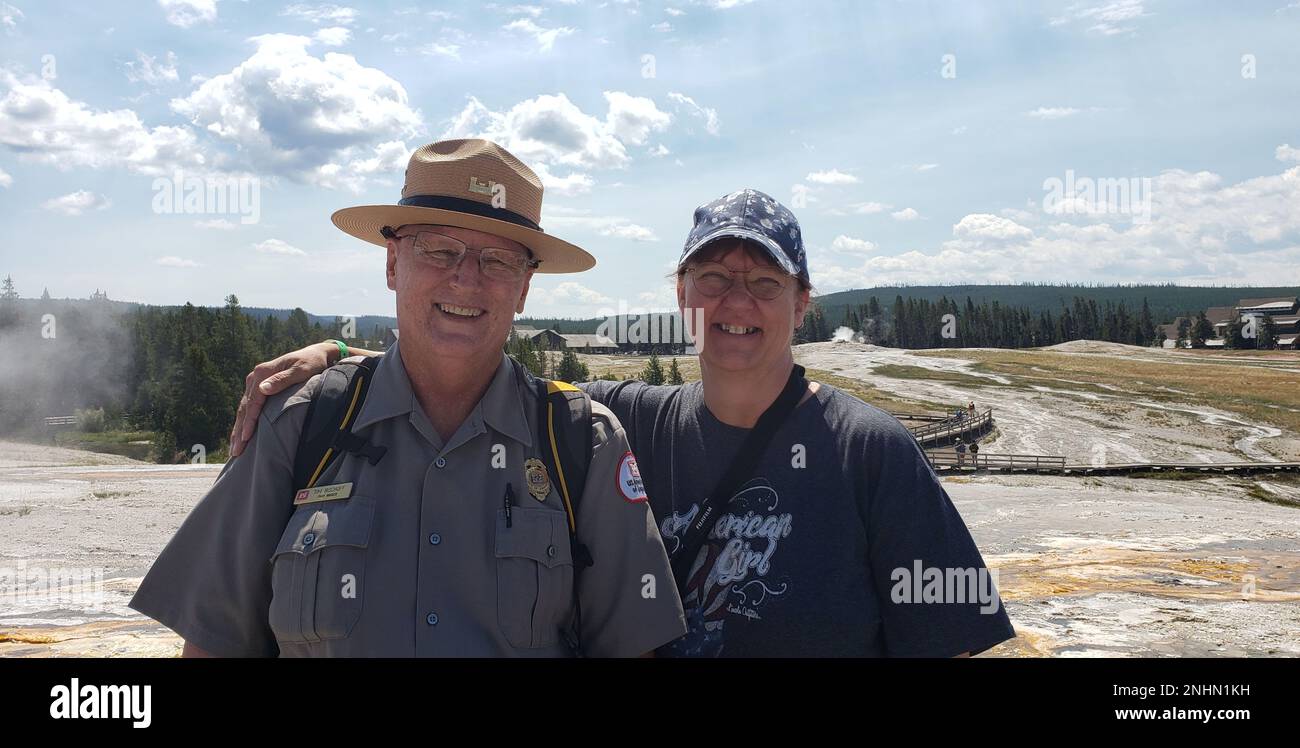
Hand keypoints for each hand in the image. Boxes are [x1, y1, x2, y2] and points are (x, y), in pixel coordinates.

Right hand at [228, 342, 335, 456]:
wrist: (315, 354)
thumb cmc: (311, 363)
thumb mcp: (301, 370)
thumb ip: (283, 379)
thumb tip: (263, 389)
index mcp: (263, 372)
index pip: (253, 402)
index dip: (249, 421)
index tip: (245, 438)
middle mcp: (255, 377)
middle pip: (244, 407)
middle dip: (239, 431)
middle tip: (236, 451)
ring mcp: (256, 382)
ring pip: (243, 408)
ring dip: (238, 429)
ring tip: (235, 448)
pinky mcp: (259, 387)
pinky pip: (248, 406)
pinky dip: (244, 421)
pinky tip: (240, 434)